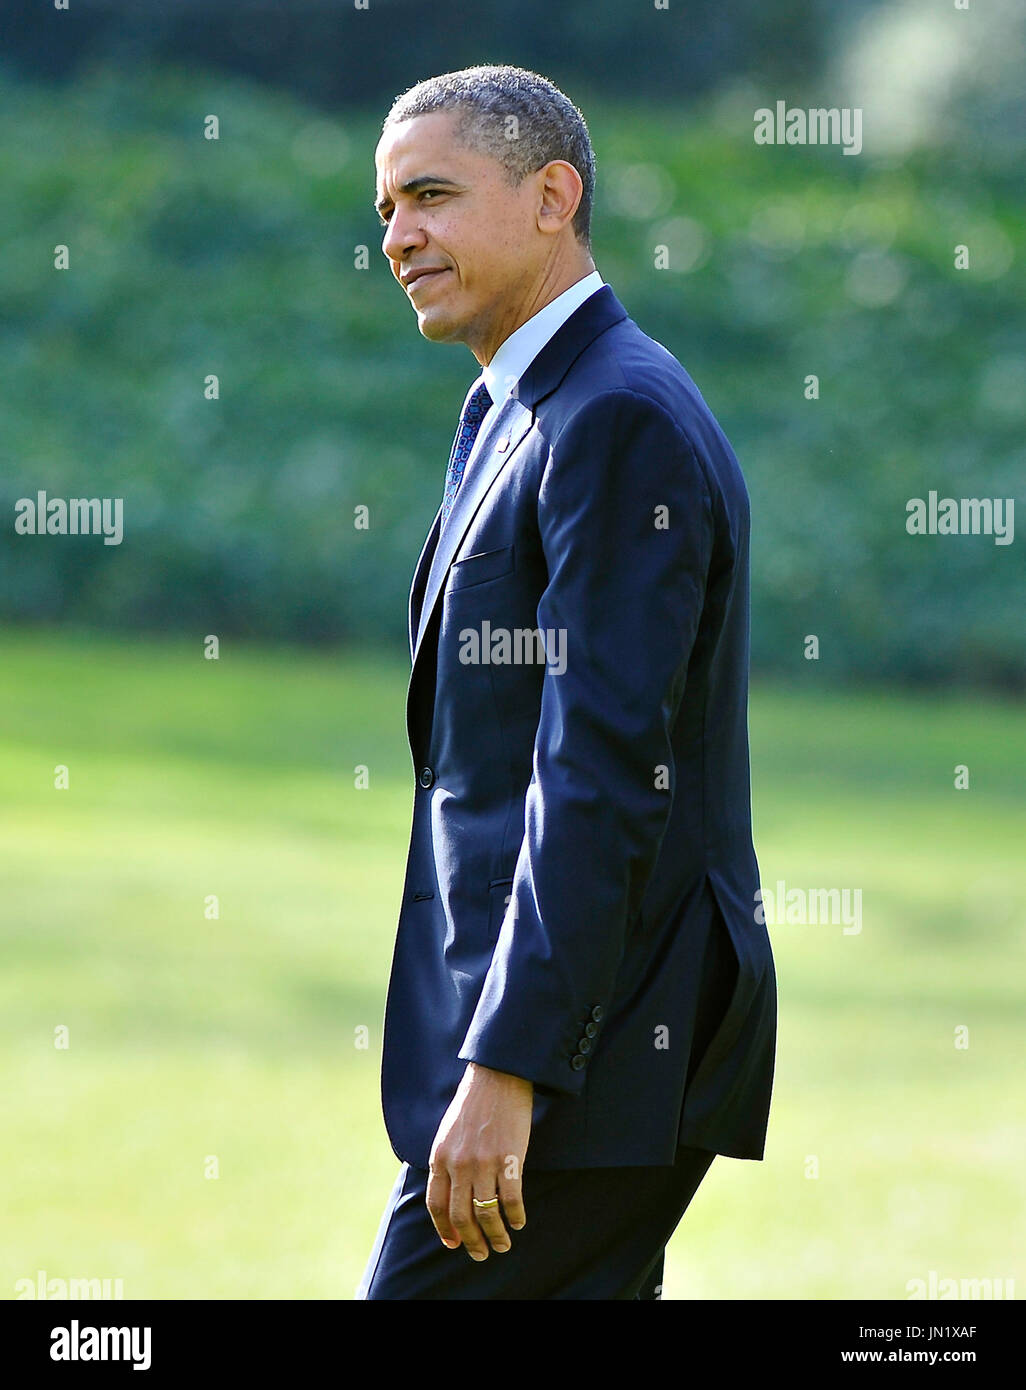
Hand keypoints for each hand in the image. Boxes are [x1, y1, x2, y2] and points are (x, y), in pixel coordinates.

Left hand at [426, 1062, 532, 1259]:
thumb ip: (446, 1162)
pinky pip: (512, 1199)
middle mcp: (459, 1164)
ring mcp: (484, 1163)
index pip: (437, 1205)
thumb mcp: (448, 1133)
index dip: (445, 1230)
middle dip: (471, 1241)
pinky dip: (516, 1216)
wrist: (497, 1076)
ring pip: (486, 1213)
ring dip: (496, 1235)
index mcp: (440, 1157)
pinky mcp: (509, 1158)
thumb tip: (450, 1192)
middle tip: (481, 1253)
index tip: (454, 1244)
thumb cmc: (474, 1103)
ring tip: (503, 1244)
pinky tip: (519, 1222)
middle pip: (461, 1216)